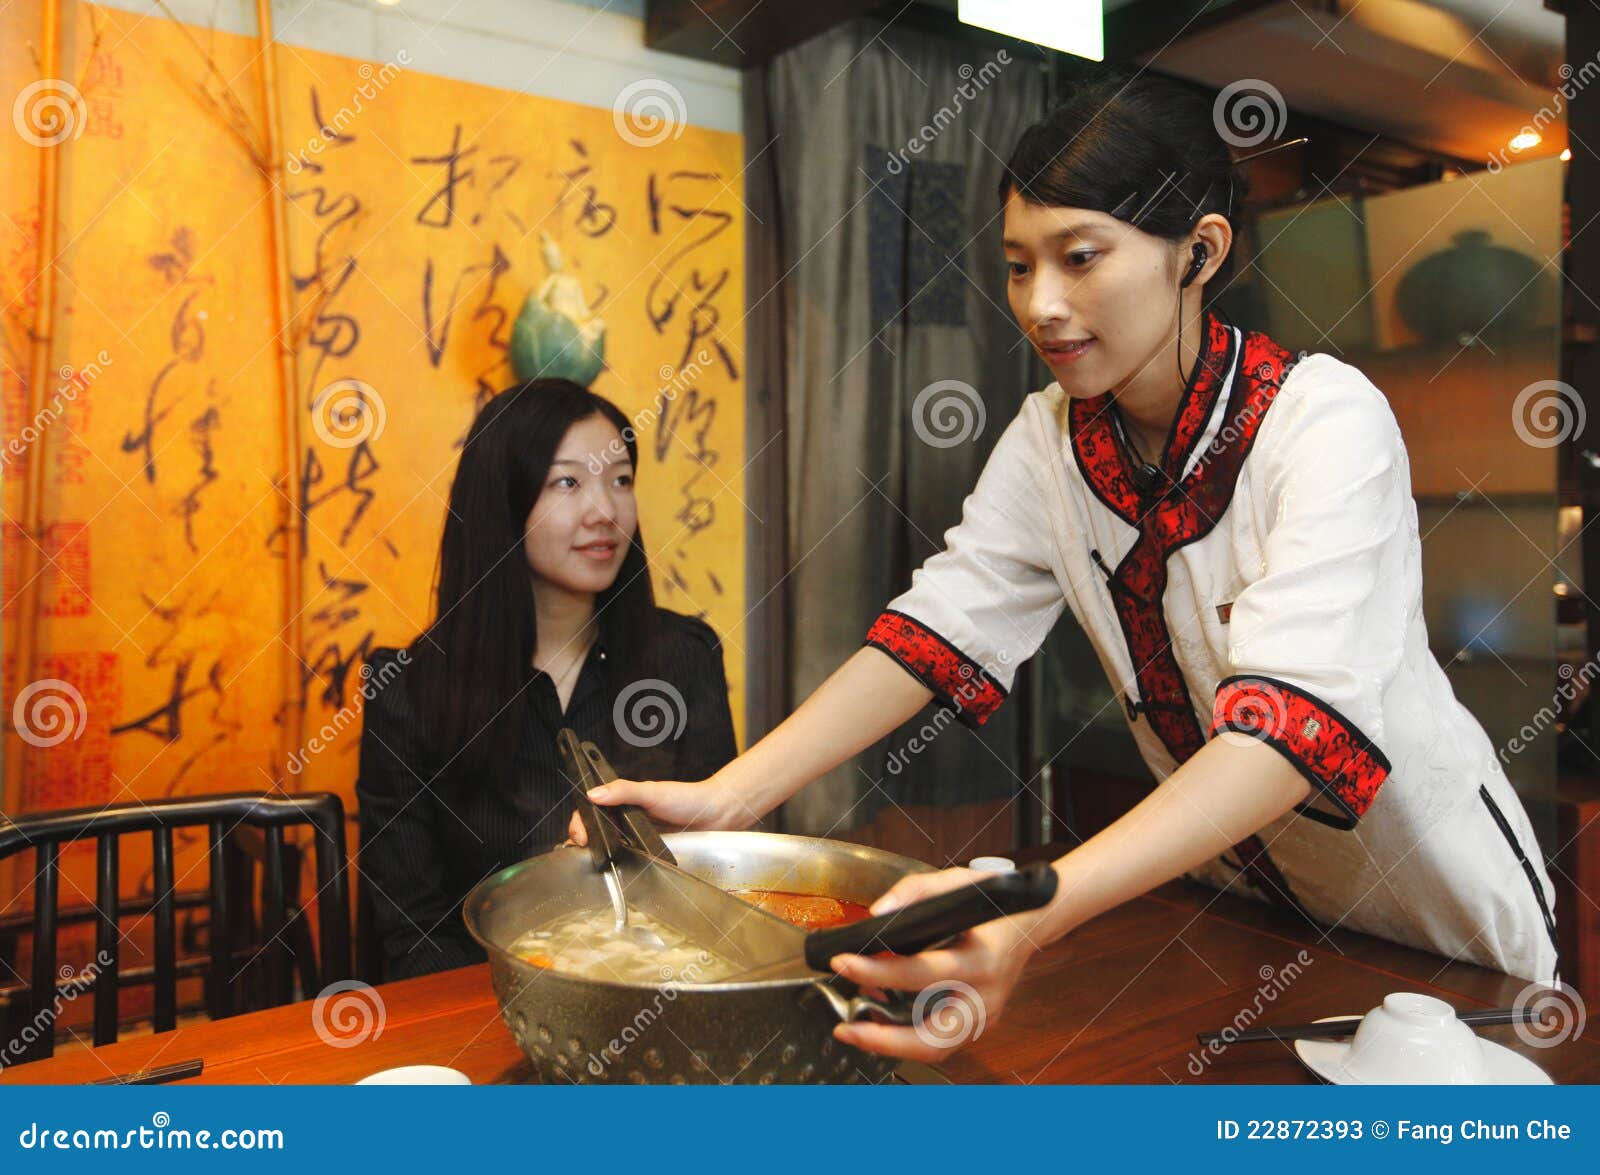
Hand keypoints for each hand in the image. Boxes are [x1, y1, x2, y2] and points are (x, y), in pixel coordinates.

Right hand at [565, 772, 757, 845]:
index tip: (579, 834)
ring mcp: (635, 836)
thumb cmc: (686, 798)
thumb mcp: (652, 791)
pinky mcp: (646, 851)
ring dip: (597, 852)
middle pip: (594, 829)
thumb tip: (595, 794)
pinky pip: (626, 858)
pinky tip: (614, 866)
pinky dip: (616, 861)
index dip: (580, 822)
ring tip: (592, 859)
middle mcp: (626, 818)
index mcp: (623, 800)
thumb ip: (623, 791)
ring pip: (607, 845)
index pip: (590, 809)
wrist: (715, 815)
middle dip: (583, 839)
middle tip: (582, 848)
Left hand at [828, 866, 1047, 1063]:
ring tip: (854, 1029)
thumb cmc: (995, 903)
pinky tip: (879, 1019)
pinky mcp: (978, 1024)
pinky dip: (905, 1037)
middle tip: (845, 1028)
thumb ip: (914, 892)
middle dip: (883, 1039)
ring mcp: (984, 1017)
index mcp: (982, 959)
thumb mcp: (957, 881)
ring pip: (935, 1049)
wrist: (1032, 923)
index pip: (922, 973)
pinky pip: (939, 1041)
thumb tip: (876, 914)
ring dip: (890, 1046)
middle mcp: (985, 997)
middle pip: (933, 1038)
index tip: (843, 962)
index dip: (878, 971)